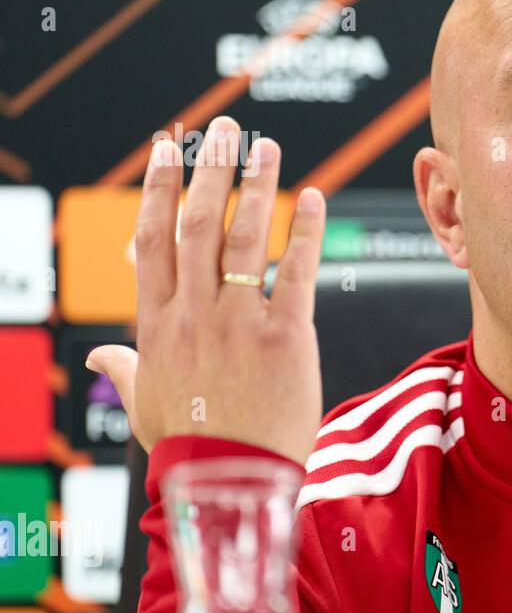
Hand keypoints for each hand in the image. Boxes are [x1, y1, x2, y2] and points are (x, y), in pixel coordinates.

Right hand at [86, 116, 325, 465]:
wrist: (232, 485)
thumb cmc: (189, 446)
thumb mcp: (145, 405)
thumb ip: (124, 370)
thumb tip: (97, 358)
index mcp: (156, 324)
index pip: (153, 239)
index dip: (159, 188)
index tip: (167, 148)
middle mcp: (193, 315)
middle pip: (195, 224)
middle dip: (208, 170)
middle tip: (223, 127)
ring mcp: (238, 323)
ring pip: (242, 238)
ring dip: (256, 185)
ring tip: (266, 146)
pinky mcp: (285, 337)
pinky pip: (294, 271)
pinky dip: (304, 231)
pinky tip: (313, 198)